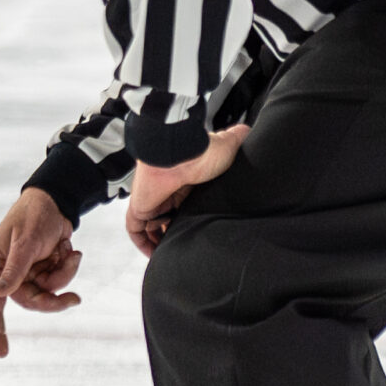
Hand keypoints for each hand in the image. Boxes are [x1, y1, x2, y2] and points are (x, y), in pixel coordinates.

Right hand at [0, 188, 83, 357]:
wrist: (55, 201)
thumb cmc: (32, 216)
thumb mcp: (23, 241)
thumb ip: (14, 269)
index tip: (2, 353)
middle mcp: (9, 274)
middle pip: (31, 302)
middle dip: (54, 300)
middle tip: (75, 300)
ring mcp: (28, 272)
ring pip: (49, 292)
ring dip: (65, 275)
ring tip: (69, 253)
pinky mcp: (45, 269)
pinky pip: (60, 280)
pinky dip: (68, 266)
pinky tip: (69, 249)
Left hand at [125, 125, 248, 258]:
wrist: (182, 151)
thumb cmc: (204, 151)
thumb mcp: (229, 145)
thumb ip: (237, 139)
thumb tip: (250, 130)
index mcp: (187, 181)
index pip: (185, 205)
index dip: (189, 218)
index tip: (199, 230)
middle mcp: (169, 191)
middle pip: (168, 218)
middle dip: (174, 233)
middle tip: (187, 248)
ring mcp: (153, 199)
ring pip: (151, 226)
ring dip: (159, 241)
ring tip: (173, 255)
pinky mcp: (140, 206)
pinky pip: (135, 229)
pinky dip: (142, 242)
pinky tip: (154, 254)